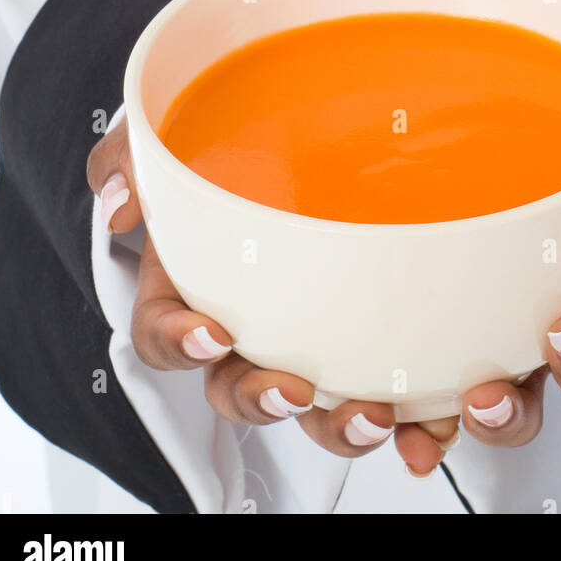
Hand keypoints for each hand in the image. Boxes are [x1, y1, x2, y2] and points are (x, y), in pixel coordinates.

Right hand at [87, 116, 560, 477]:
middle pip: (361, 415)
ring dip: (505, 400)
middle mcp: (379, 333)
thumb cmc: (303, 126)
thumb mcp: (215, 126)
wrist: (415, 79)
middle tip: (377, 405)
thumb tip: (118, 198)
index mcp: (292, 309)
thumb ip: (155, 155)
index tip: (241, 349)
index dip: (236, 382)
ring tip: (532, 349)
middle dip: (366, 427)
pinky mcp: (550, 280)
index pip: (240, 370)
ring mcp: (466, 318)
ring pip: (486, 401)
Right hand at [87, 117, 456, 472]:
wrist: (302, 134)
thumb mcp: (171, 139)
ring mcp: (312, 339)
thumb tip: (122, 203)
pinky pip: (389, 390)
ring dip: (342, 427)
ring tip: (375, 418)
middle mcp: (250, 328)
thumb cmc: (227, 151)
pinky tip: (439, 416)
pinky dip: (416, 415)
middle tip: (295, 390)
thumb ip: (131, 159)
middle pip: (240, 390)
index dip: (180, 343)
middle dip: (264, 403)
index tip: (214, 332)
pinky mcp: (372, 340)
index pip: (164, 335)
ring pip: (315, 409)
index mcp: (192, 289)